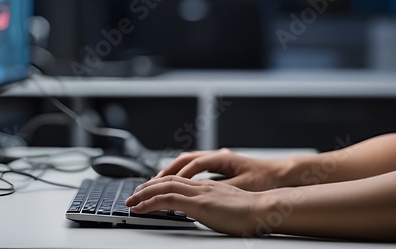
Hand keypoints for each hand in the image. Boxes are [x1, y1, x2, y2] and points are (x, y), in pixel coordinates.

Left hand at [125, 175, 267, 236]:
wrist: (264, 210)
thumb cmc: (253, 213)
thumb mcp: (230, 207)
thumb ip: (217, 207)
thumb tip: (212, 214)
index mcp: (210, 187)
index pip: (180, 182)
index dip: (162, 184)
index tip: (150, 192)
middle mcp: (202, 186)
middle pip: (168, 180)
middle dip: (148, 187)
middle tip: (134, 195)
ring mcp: (200, 193)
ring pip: (164, 187)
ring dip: (144, 194)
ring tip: (131, 201)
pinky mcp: (198, 204)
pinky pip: (168, 200)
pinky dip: (150, 202)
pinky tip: (140, 208)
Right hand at [156, 148, 286, 190]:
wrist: (281, 173)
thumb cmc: (265, 178)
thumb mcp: (242, 186)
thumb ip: (221, 189)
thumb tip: (202, 195)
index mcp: (220, 158)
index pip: (191, 166)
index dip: (175, 179)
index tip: (160, 190)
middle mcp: (217, 155)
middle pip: (184, 161)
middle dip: (165, 173)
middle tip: (148, 186)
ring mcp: (218, 159)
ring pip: (188, 162)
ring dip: (172, 172)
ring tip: (157, 184)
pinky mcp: (221, 165)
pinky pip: (196, 167)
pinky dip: (183, 174)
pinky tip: (178, 183)